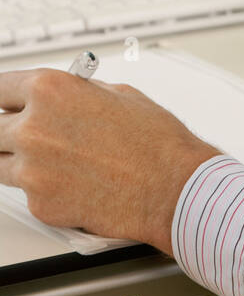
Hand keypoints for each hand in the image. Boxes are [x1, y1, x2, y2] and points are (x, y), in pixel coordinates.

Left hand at [0, 69, 220, 254]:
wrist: (173, 188)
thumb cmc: (156, 142)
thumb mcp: (118, 94)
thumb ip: (77, 92)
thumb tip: (62, 95)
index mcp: (50, 91)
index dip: (4, 97)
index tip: (5, 103)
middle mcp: (33, 129)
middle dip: (9, 130)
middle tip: (29, 134)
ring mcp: (32, 170)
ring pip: (0, 164)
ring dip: (20, 160)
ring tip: (55, 160)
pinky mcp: (39, 204)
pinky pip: (27, 192)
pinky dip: (44, 188)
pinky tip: (73, 182)